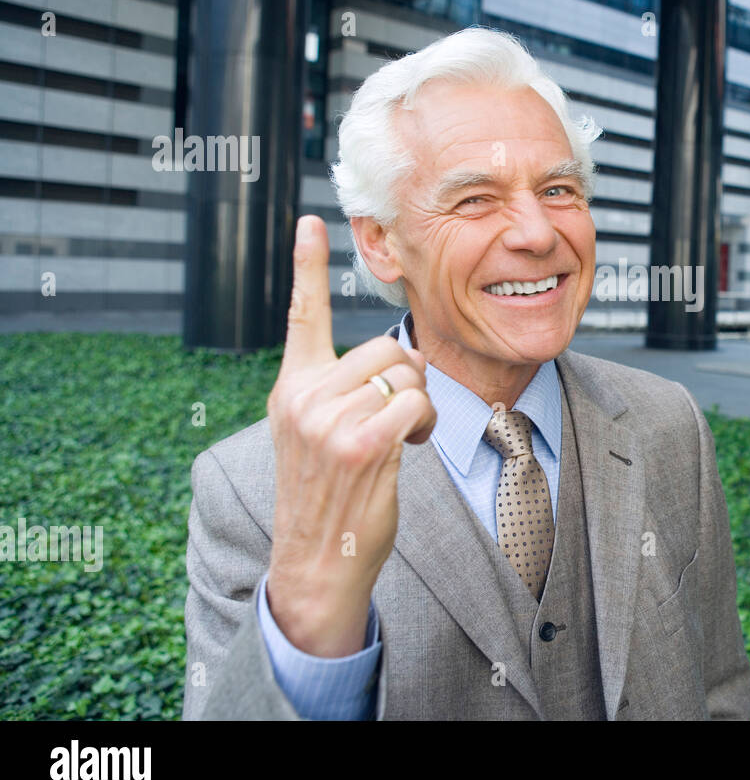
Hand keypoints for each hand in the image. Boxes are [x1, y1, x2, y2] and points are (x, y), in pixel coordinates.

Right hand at [264, 215, 434, 656]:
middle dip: (409, 380)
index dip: (308, 265)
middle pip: (387, 347)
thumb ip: (339, 390)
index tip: (312, 220)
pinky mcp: (358, 444)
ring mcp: (326, 420)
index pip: (302, 315)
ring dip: (420, 405)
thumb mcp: (318, 433)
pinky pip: (417, 404)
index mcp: (292, 387)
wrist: (317, 560)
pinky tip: (411, 448)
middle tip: (399, 419)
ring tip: (401, 437)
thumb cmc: (332, 495)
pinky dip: (427, 424)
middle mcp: (302, 397)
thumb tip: (394, 359)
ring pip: (406, 373)